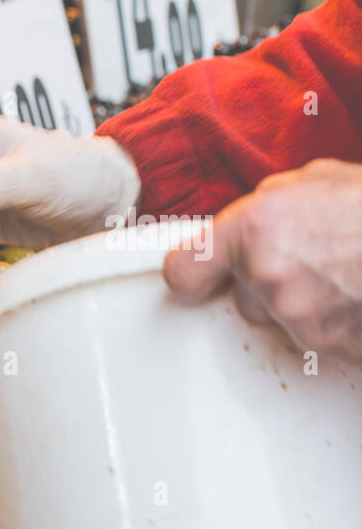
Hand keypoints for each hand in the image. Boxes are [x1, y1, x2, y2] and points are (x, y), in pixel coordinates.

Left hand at [164, 159, 361, 360]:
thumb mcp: (323, 180)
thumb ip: (272, 203)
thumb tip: (251, 218)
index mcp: (257, 228)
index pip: (185, 270)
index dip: (192, 274)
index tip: (196, 277)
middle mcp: (269, 277)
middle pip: (243, 298)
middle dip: (270, 282)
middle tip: (315, 259)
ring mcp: (300, 318)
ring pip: (284, 319)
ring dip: (308, 303)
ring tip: (349, 272)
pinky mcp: (330, 348)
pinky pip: (318, 339)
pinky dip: (337, 323)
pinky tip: (359, 294)